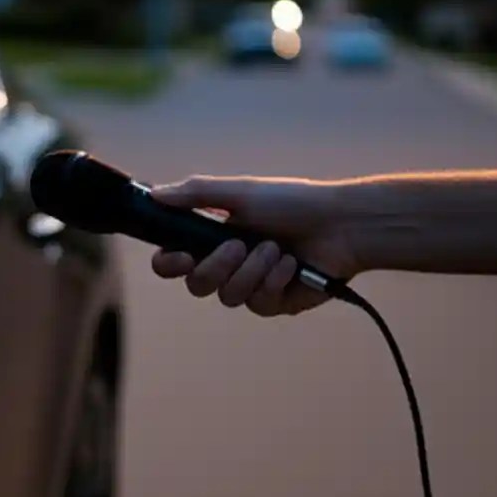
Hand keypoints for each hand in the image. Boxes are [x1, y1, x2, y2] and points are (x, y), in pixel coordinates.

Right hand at [148, 175, 360, 316]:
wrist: (343, 225)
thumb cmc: (293, 203)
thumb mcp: (240, 191)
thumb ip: (195, 193)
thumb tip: (154, 193)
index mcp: (212, 238)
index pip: (173, 261)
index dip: (169, 264)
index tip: (182, 256)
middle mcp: (227, 265)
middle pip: (196, 285)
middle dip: (217, 266)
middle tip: (240, 245)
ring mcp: (250, 286)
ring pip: (227, 296)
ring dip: (252, 270)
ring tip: (277, 250)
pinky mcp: (275, 302)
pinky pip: (258, 304)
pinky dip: (274, 281)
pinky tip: (291, 266)